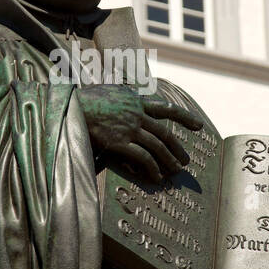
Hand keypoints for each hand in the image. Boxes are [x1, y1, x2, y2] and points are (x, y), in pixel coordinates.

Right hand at [76, 85, 202, 182]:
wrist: (69, 106)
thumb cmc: (83, 100)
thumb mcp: (108, 90)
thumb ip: (122, 96)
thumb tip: (129, 98)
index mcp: (134, 100)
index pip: (165, 108)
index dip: (184, 117)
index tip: (199, 126)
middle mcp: (136, 113)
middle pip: (165, 131)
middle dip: (178, 147)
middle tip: (186, 160)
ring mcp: (129, 127)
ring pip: (157, 145)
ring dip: (169, 160)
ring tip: (176, 171)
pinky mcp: (119, 142)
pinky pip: (143, 157)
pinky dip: (152, 168)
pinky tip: (156, 177)